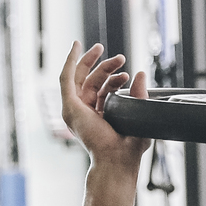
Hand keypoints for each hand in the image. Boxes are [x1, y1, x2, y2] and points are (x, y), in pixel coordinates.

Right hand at [59, 42, 149, 170]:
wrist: (117, 158)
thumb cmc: (129, 148)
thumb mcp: (137, 116)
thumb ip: (139, 96)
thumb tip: (140, 74)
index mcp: (98, 117)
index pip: (102, 91)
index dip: (113, 79)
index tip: (128, 74)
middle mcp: (84, 113)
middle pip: (90, 81)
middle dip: (104, 66)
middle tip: (120, 58)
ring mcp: (75, 110)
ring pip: (81, 77)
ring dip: (96, 62)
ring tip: (118, 58)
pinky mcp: (69, 106)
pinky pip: (66, 78)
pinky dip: (70, 60)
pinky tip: (76, 47)